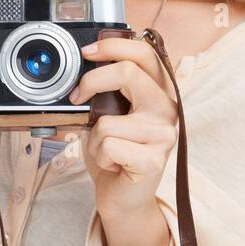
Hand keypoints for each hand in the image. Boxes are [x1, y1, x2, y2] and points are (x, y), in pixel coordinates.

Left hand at [67, 34, 178, 225]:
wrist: (124, 199)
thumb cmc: (115, 154)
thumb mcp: (109, 114)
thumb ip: (106, 90)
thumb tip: (81, 66)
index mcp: (159, 92)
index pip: (144, 54)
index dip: (113, 46)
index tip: (86, 52)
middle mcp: (168, 109)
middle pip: (128, 72)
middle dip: (91, 81)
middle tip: (77, 97)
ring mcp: (163, 134)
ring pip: (108, 118)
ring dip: (95, 137)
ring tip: (108, 150)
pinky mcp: (154, 159)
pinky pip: (108, 144)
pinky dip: (100, 155)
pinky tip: (113, 165)